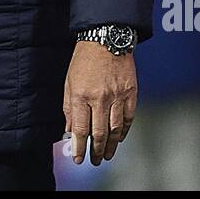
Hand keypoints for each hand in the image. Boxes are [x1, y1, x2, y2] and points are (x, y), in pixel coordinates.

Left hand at [63, 41, 136, 164]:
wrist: (106, 38)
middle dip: (96, 151)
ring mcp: (117, 96)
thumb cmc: (84, 59)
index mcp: (81, 95)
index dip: (79, 147)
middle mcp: (99, 98)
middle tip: (95, 161)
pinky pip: (128, 118)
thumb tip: (69, 129)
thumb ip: (69, 107)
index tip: (78, 159)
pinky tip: (120, 138)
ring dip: (111, 146)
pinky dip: (124, 131)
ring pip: (115, 129)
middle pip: (99, 133)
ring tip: (108, 155)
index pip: (80, 129)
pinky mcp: (131, 92)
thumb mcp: (69, 81)